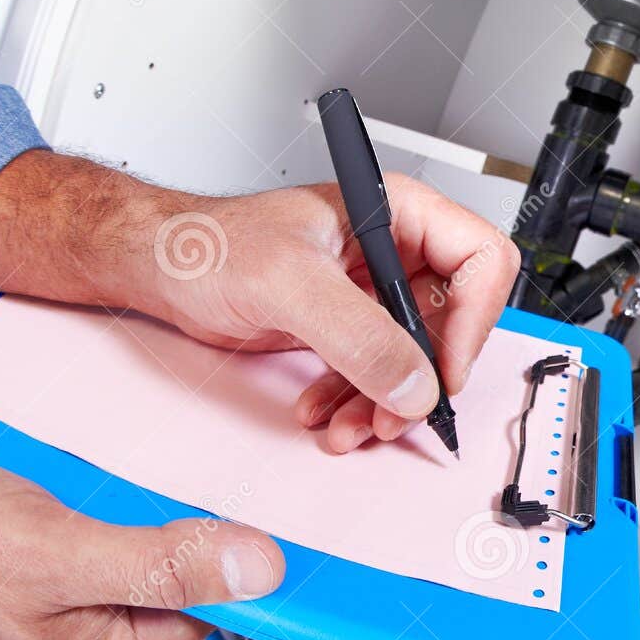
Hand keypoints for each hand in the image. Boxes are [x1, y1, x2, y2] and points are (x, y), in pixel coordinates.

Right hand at [0, 463, 283, 639]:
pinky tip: (143, 470)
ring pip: (186, 540)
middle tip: (229, 475)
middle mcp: (132, 625)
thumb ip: (163, 565)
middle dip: (225, 524)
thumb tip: (259, 568)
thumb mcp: (69, 557)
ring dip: (188, 502)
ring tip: (177, 467)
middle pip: (217, 572)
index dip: (263, 559)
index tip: (288, 513)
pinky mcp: (98, 550)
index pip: (239, 609)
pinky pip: (151, 518)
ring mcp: (115, 586)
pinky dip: (153, 492)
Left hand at [146, 176, 518, 452]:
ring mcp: (375, 292)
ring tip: (348, 425)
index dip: (473, 320)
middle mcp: (396, 250)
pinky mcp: (351, 327)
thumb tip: (415, 382)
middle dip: (421, 378)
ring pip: (417, 359)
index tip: (442, 369)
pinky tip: (325, 411)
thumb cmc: (207, 244)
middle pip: (453, 323)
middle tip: (393, 414)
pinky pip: (380, 374)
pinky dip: (358, 402)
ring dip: (386, 402)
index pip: (481, 261)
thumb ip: (357, 334)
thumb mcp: (288, 284)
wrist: (158, 268)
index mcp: (397, 213)